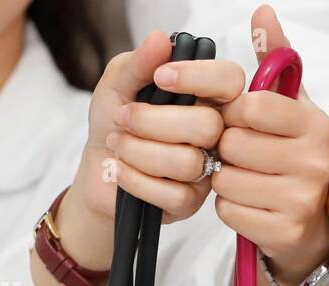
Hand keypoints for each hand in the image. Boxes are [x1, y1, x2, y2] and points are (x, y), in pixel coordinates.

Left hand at [58, 30, 243, 270]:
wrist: (98, 169)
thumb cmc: (115, 123)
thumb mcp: (118, 84)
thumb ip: (138, 64)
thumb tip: (160, 39)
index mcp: (207, 97)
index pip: (230, 80)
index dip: (200, 77)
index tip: (161, 77)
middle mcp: (216, 133)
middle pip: (209, 125)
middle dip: (153, 120)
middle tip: (123, 118)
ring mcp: (207, 170)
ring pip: (188, 161)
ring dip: (138, 150)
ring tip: (117, 144)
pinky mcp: (191, 203)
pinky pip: (172, 193)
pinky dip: (134, 178)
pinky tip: (118, 170)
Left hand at [203, 6, 328, 285]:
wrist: (309, 224)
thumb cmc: (289, 155)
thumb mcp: (288, 104)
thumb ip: (275, 58)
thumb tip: (262, 10)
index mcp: (313, 122)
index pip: (250, 105)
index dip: (230, 111)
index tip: (227, 115)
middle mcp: (315, 160)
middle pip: (231, 144)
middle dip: (224, 148)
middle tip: (238, 154)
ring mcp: (302, 199)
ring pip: (225, 179)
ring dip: (222, 178)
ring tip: (242, 177)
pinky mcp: (284, 231)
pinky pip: (228, 210)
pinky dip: (227, 206)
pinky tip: (246, 202)